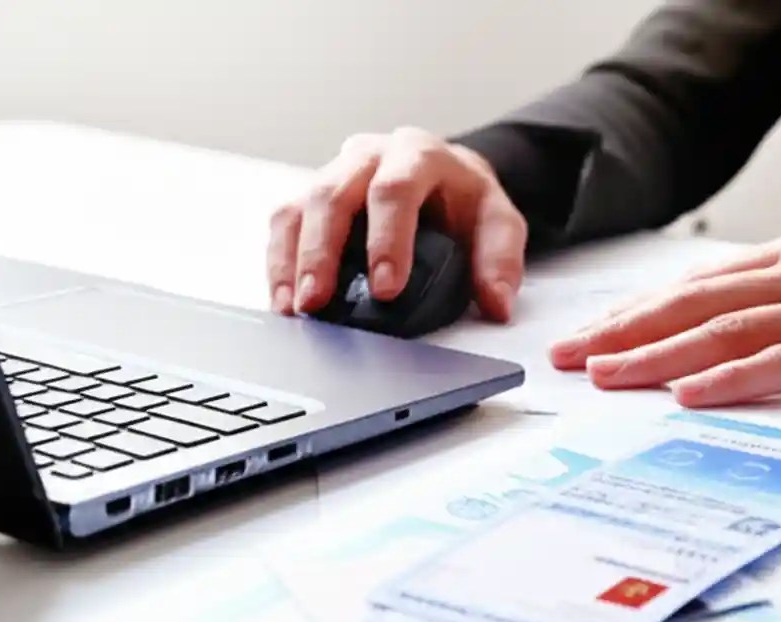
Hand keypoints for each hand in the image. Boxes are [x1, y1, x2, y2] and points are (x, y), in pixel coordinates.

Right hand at [267, 127, 526, 320]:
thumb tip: (497, 304)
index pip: (395, 189)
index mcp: (418, 155)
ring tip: (295, 307)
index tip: (385, 289)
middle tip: (320, 301)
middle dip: (323, 252)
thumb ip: (501, 259)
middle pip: (333, 194)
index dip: (387, 239)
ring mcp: (334, 172)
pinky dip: (280, 261)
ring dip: (292, 260)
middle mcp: (369, 156)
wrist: (443, 176)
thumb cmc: (464, 200)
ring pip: (300, 206)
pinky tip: (283, 298)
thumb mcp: (498, 221)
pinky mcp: (312, 196)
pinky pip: (284, 222)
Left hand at [550, 231, 780, 406]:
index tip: (586, 335)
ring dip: (656, 354)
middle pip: (689, 305)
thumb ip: (772, 297)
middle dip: (622, 332)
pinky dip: (731, 378)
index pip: (689, 288)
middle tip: (568, 357)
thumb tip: (710, 326)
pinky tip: (688, 393)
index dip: (632, 312)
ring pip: (721, 330)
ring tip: (605, 374)